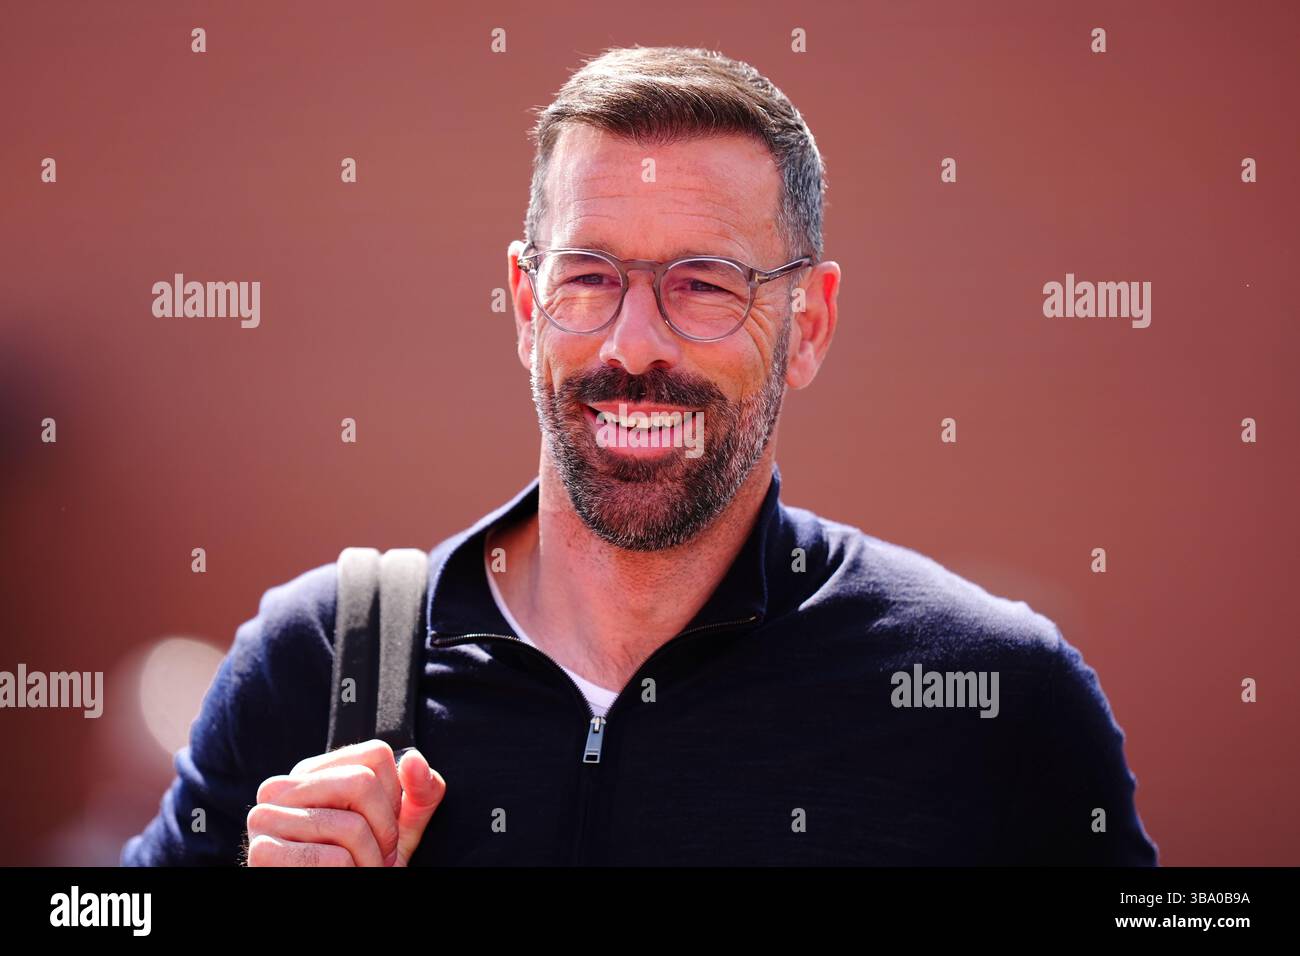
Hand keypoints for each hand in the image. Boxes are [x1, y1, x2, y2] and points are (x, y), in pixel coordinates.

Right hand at [245, 739, 445, 865]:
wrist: (330, 904)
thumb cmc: (362, 865)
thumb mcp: (399, 827)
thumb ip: (418, 793)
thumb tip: (414, 759)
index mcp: (312, 772)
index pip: (375, 754)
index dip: (395, 796)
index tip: (384, 827)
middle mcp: (281, 787)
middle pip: (362, 782)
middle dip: (386, 829)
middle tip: (380, 857)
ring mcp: (264, 818)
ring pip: (351, 825)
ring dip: (371, 860)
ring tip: (361, 870)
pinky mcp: (261, 853)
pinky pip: (334, 858)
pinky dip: (351, 874)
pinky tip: (339, 879)